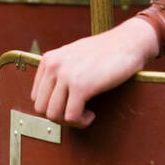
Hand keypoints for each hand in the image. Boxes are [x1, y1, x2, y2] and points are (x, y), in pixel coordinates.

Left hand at [31, 17, 157, 126]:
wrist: (128, 42)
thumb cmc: (105, 51)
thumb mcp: (73, 56)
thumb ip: (60, 71)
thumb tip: (52, 100)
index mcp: (48, 60)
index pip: (36, 96)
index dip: (52, 107)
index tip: (69, 106)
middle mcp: (53, 66)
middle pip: (41, 108)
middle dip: (59, 117)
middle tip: (77, 114)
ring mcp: (66, 75)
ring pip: (54, 115)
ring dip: (70, 121)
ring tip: (85, 115)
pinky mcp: (81, 86)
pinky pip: (71, 116)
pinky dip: (81, 121)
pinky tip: (91, 114)